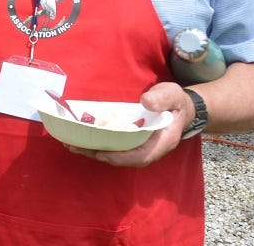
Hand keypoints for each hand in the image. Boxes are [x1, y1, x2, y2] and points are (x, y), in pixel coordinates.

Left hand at [67, 82, 190, 166]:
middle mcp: (151, 148)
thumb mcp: (172, 95)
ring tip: (73, 145)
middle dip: (100, 155)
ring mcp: (141, 146)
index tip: (102, 154)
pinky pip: (116, 146)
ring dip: (96, 152)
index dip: (121, 158)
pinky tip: (83, 139)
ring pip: (118, 154)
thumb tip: (145, 102)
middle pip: (125, 158)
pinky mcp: (133, 141)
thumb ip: (162, 98)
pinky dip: (100, 144)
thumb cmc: (176, 101)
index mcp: (163, 141)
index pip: (142, 156)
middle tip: (76, 148)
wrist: (180, 106)